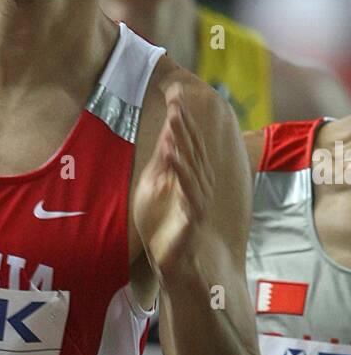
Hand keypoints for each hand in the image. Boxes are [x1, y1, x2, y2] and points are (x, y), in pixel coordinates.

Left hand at [133, 81, 214, 279]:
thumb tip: (167, 134)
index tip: (173, 91)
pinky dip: (182, 178)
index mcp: (188, 174)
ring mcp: (196, 201)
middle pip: (191, 148)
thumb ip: (164, 163)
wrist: (175, 263)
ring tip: (175, 121)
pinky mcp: (191, 221)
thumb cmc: (164, 226)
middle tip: (176, 96)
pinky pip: (189, 196)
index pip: (186, 140)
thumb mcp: (156, 189)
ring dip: (184, 145)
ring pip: (191, 168)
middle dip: (183, 122)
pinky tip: (174, 162)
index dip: (181, 116)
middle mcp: (196, 183)